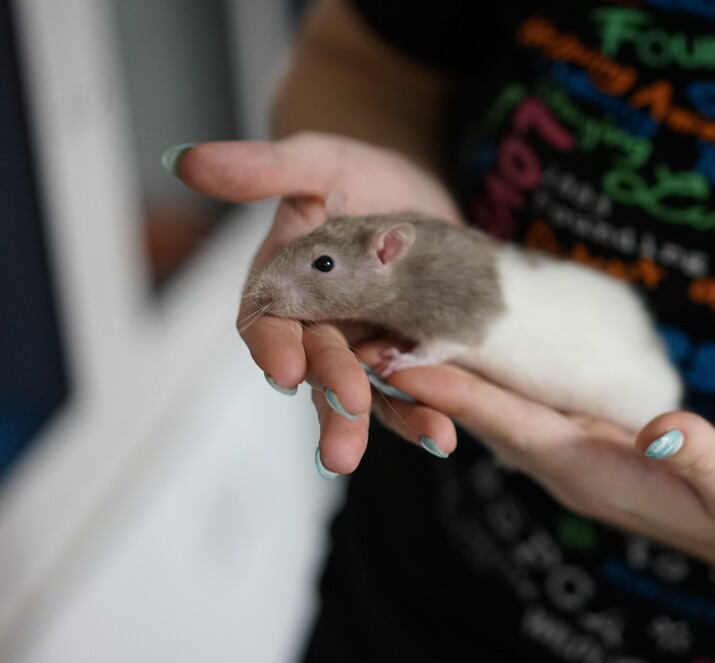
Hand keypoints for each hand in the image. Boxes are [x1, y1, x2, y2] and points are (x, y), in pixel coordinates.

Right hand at [171, 132, 462, 471]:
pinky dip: (428, 409)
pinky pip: (412, 388)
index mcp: (283, 285)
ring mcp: (362, 344)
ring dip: (391, 421)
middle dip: (333, 405)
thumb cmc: (351, 172)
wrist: (411, 190)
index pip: (265, 322)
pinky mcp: (406, 353)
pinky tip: (446, 433)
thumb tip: (189, 160)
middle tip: (343, 448)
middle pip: (318, 371)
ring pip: (368, 392)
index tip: (285, 369)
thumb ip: (262, 168)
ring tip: (425, 442)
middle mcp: (318, 324)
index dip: (272, 346)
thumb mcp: (313, 162)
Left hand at [357, 341, 714, 588]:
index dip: (457, 393)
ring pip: (498, 410)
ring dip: (451, 376)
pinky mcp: (588, 440)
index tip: (402, 361)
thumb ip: (699, 457)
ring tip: (403, 333)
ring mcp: (574, 453)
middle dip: (430, 380)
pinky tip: (475, 348)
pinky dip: (493, 377)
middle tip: (374, 336)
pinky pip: (526, 406)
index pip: (510, 426)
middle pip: (485, 416)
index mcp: (590, 472)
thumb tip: (662, 432)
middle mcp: (567, 463)